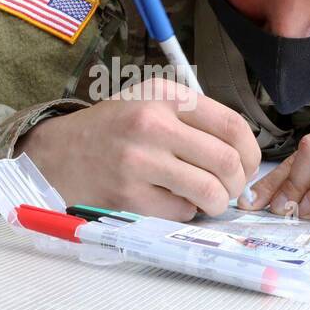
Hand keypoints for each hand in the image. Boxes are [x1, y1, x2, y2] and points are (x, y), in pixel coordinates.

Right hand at [15, 77, 260, 219]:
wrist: (58, 153)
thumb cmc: (111, 129)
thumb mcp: (149, 102)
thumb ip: (193, 118)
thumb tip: (243, 153)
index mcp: (164, 97)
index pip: (231, 125)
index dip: (252, 152)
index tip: (249, 165)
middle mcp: (152, 125)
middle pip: (226, 161)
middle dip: (237, 183)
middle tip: (230, 189)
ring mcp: (139, 163)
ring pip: (209, 192)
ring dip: (216, 203)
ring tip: (207, 201)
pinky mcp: (129, 196)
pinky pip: (180, 212)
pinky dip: (184, 212)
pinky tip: (169, 201)